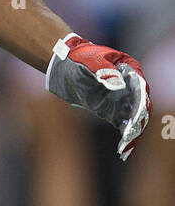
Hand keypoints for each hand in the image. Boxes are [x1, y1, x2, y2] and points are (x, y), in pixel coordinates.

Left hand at [46, 34, 150, 160]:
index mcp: (129, 68)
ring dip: (133, 131)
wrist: (64, 64)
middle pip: (141, 104)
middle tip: (131, 134)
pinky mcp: (112, 109)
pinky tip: (123, 148)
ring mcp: (122, 98)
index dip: (140, 101)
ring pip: (134, 116)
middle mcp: (130, 85)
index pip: (139, 86)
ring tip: (127, 146)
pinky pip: (122, 123)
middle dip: (138, 120)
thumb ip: (103, 70)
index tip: (137, 115)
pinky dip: (124, 135)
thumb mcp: (89, 61)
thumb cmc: (78, 57)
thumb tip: (117, 84)